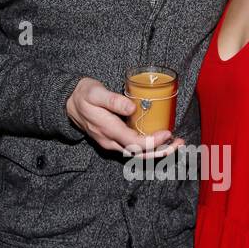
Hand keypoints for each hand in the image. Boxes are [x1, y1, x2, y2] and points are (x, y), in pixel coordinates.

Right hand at [66, 77, 184, 155]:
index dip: (152, 141)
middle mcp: (110, 141)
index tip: (167, 133)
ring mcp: (111, 143)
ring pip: (137, 154)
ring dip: (158, 151)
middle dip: (161, 151)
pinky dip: (149, 148)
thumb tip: (131, 107)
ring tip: (176, 143)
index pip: (134, 143)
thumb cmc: (83, 95)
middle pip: (139, 154)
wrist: (68, 103)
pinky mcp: (114, 141)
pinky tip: (161, 141)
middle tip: (180, 143)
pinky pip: (134, 149)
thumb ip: (112, 100)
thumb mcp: (95, 93)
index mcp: (108, 130)